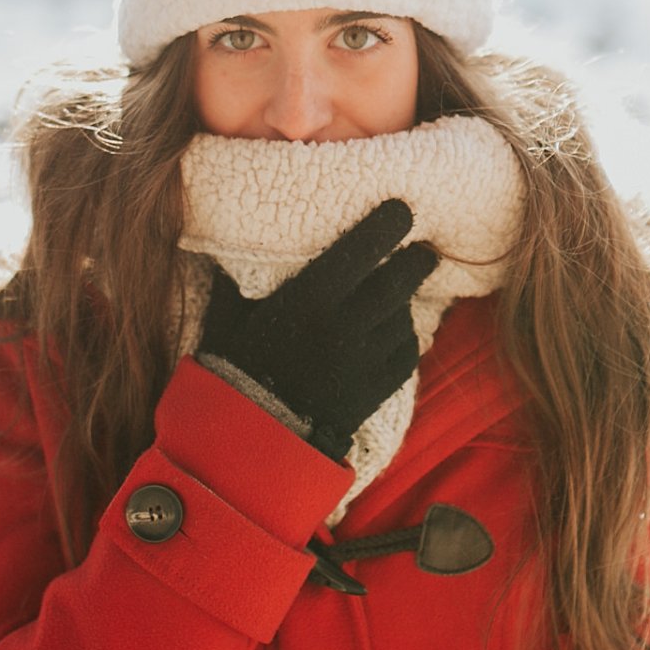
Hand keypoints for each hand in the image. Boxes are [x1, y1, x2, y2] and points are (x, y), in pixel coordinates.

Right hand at [197, 198, 439, 461]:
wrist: (251, 440)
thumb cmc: (233, 371)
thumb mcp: (227, 318)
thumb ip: (236, 280)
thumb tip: (229, 243)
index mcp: (310, 298)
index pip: (364, 247)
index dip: (389, 224)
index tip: (402, 209)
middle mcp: (345, 325)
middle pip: (400, 281)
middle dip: (416, 261)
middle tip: (422, 250)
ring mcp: (364, 360)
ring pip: (403, 318)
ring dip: (405, 301)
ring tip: (400, 291)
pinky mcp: (375, 391)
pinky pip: (405, 355)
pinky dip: (405, 338)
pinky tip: (396, 330)